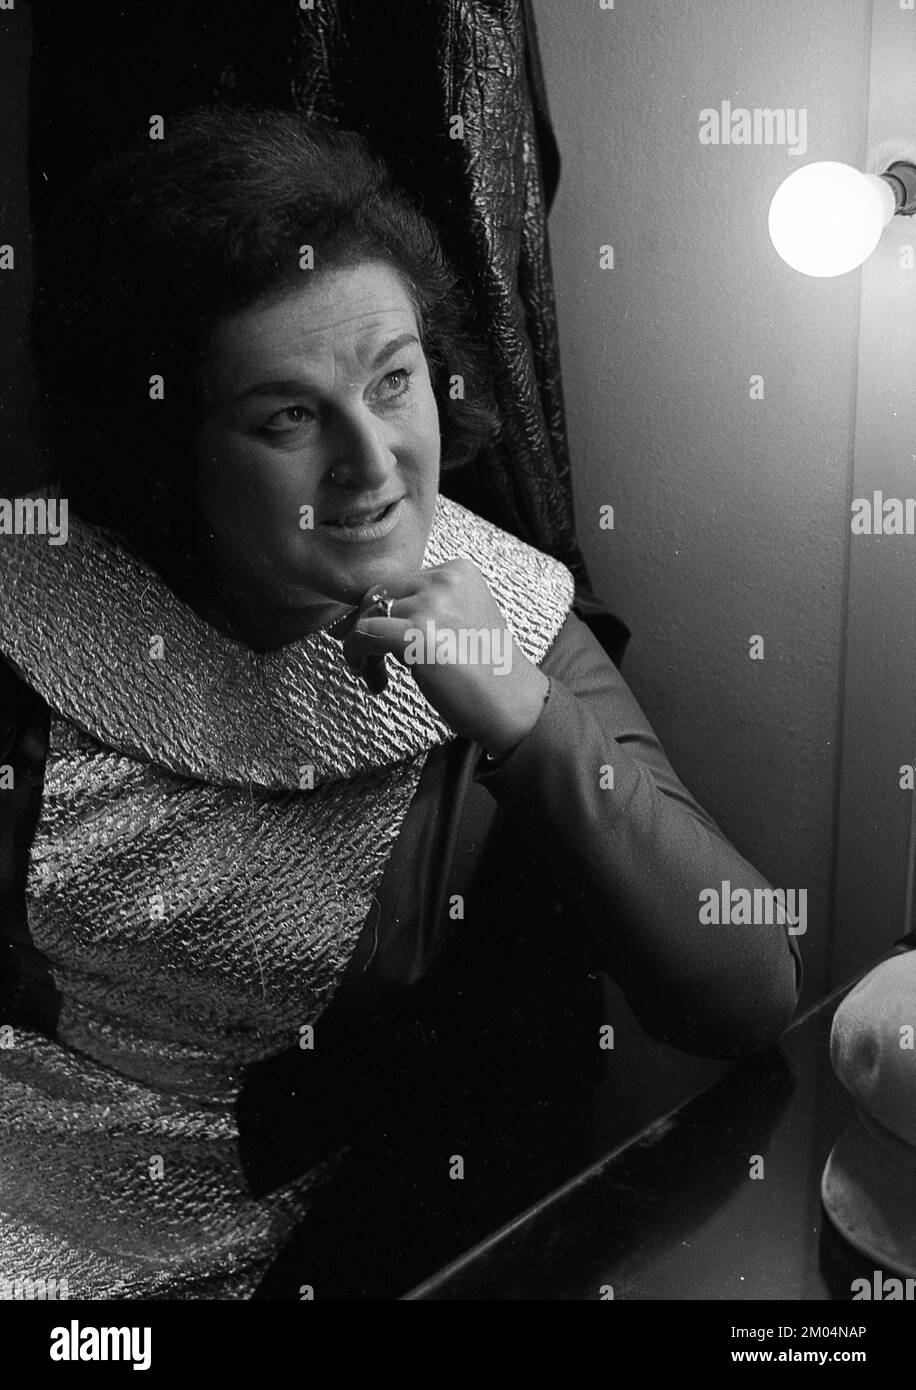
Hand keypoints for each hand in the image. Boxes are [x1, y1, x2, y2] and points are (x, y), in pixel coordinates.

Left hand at [337, 559, 549, 756]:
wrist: (514, 704)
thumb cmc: (487, 671)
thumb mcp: (460, 619)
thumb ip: (427, 608)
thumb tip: (371, 616)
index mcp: (458, 571)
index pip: (399, 583)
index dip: (382, 614)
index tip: (379, 642)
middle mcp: (445, 580)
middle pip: (378, 595)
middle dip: (367, 627)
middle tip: (372, 660)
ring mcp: (432, 605)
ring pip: (367, 617)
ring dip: (364, 649)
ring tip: (378, 675)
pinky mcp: (418, 634)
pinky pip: (363, 635)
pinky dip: (357, 657)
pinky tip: (373, 679)